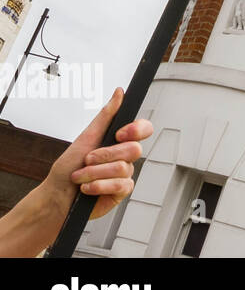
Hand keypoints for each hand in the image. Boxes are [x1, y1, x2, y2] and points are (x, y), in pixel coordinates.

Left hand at [44, 87, 153, 219]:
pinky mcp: (122, 191)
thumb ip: (106, 115)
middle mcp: (124, 157)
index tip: (118, 135)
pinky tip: (88, 188)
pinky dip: (98, 186)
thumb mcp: (86, 137)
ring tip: (81, 177)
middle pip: (134, 149)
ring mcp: (125, 174)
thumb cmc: (68, 168)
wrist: (56, 196)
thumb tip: (119, 93)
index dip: (136, 130)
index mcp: (119, 141)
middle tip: (87, 159)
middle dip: (104, 155)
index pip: (144, 129)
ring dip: (94, 173)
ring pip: (122, 168)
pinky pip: (120, 185)